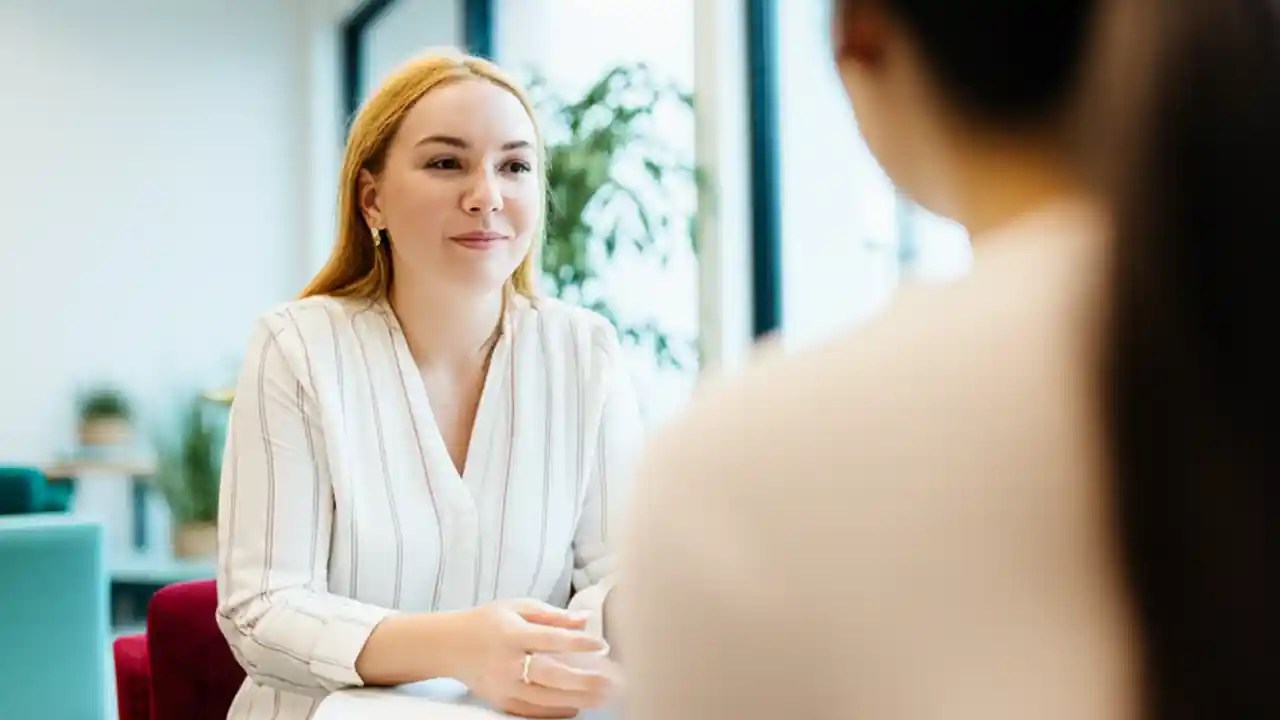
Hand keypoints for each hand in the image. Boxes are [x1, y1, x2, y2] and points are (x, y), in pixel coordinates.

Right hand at [449, 599, 617, 717]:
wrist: (450, 646)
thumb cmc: (488, 622)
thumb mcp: (517, 607)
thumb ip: (552, 614)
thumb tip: (585, 619)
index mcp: (512, 633)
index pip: (550, 639)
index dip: (579, 642)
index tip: (603, 645)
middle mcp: (508, 662)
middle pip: (551, 674)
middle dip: (585, 680)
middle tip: (614, 681)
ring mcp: (504, 686)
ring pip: (547, 698)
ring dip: (579, 698)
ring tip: (606, 696)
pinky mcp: (502, 701)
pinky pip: (534, 711)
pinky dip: (558, 711)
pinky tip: (579, 706)